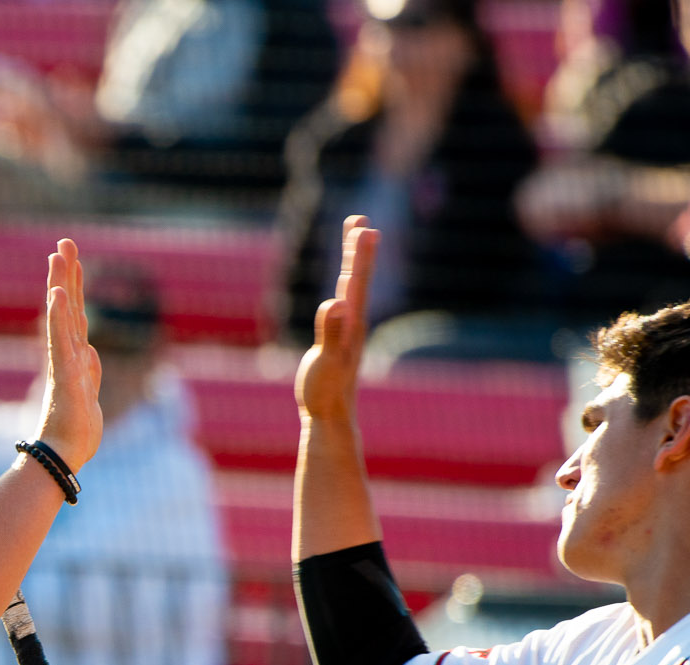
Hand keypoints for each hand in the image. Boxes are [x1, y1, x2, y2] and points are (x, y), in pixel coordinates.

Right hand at [34, 239, 102, 471]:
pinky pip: (60, 342)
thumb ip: (90, 371)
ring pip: (63, 318)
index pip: (76, 315)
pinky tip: (56, 295)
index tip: (70, 259)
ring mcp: (64, 364)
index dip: (74, 286)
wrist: (62, 460)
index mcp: (74, 359)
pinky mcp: (64, 377)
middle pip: (68, 307)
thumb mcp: (90, 396)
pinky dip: (58, 318)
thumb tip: (91, 352)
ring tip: (58, 256)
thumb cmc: (74, 433)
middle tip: (64, 242)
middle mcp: (67, 356)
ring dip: (61, 285)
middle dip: (67, 274)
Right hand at [294, 216, 378, 427]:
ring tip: (356, 240)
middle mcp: (353, 323)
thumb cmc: (326, 392)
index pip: (355, 282)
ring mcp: (347, 332)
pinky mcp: (338, 341)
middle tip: (360, 220)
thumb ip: (332, 332)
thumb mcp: (327, 362)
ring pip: (352, 290)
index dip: (358, 254)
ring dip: (353, 263)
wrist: (330, 418)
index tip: (364, 227)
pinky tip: (342, 286)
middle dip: (358, 249)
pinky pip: (343, 305)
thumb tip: (336, 304)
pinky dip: (344, 287)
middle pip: (357, 279)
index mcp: (351, 324)